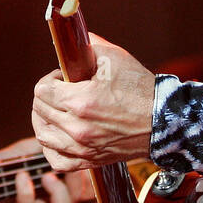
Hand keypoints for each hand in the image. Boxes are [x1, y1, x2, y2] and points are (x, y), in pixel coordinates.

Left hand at [0, 136, 92, 202]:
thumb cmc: (0, 171)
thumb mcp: (23, 152)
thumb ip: (42, 146)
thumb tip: (60, 133)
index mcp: (58, 188)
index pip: (86, 186)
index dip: (90, 174)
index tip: (83, 156)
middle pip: (79, 198)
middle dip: (76, 180)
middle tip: (65, 164)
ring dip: (58, 191)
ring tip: (46, 176)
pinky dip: (26, 194)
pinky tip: (20, 178)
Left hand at [32, 33, 155, 172]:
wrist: (163, 121)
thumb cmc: (141, 90)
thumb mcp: (115, 58)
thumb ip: (87, 46)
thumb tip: (69, 41)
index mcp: (81, 102)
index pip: (41, 90)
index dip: (50, 79)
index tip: (64, 77)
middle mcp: (78, 128)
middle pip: (39, 110)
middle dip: (48, 96)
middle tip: (64, 91)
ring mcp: (83, 148)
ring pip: (43, 135)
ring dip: (44, 120)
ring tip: (57, 110)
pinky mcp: (89, 161)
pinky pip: (57, 161)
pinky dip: (52, 148)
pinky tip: (59, 135)